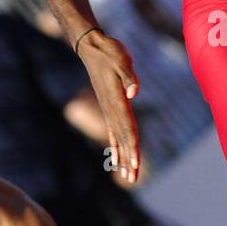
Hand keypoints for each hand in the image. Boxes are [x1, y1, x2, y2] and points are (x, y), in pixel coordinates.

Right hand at [77, 29, 139, 181]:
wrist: (91, 46)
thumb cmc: (109, 50)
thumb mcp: (121, 58)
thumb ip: (129, 76)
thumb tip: (134, 92)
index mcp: (117, 99)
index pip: (126, 127)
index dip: (131, 146)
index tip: (134, 163)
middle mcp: (112, 108)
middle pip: (122, 138)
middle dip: (128, 159)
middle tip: (132, 179)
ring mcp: (108, 108)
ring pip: (117, 138)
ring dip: (123, 157)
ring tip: (127, 176)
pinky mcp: (108, 106)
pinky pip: (112, 131)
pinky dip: (116, 145)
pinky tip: (117, 159)